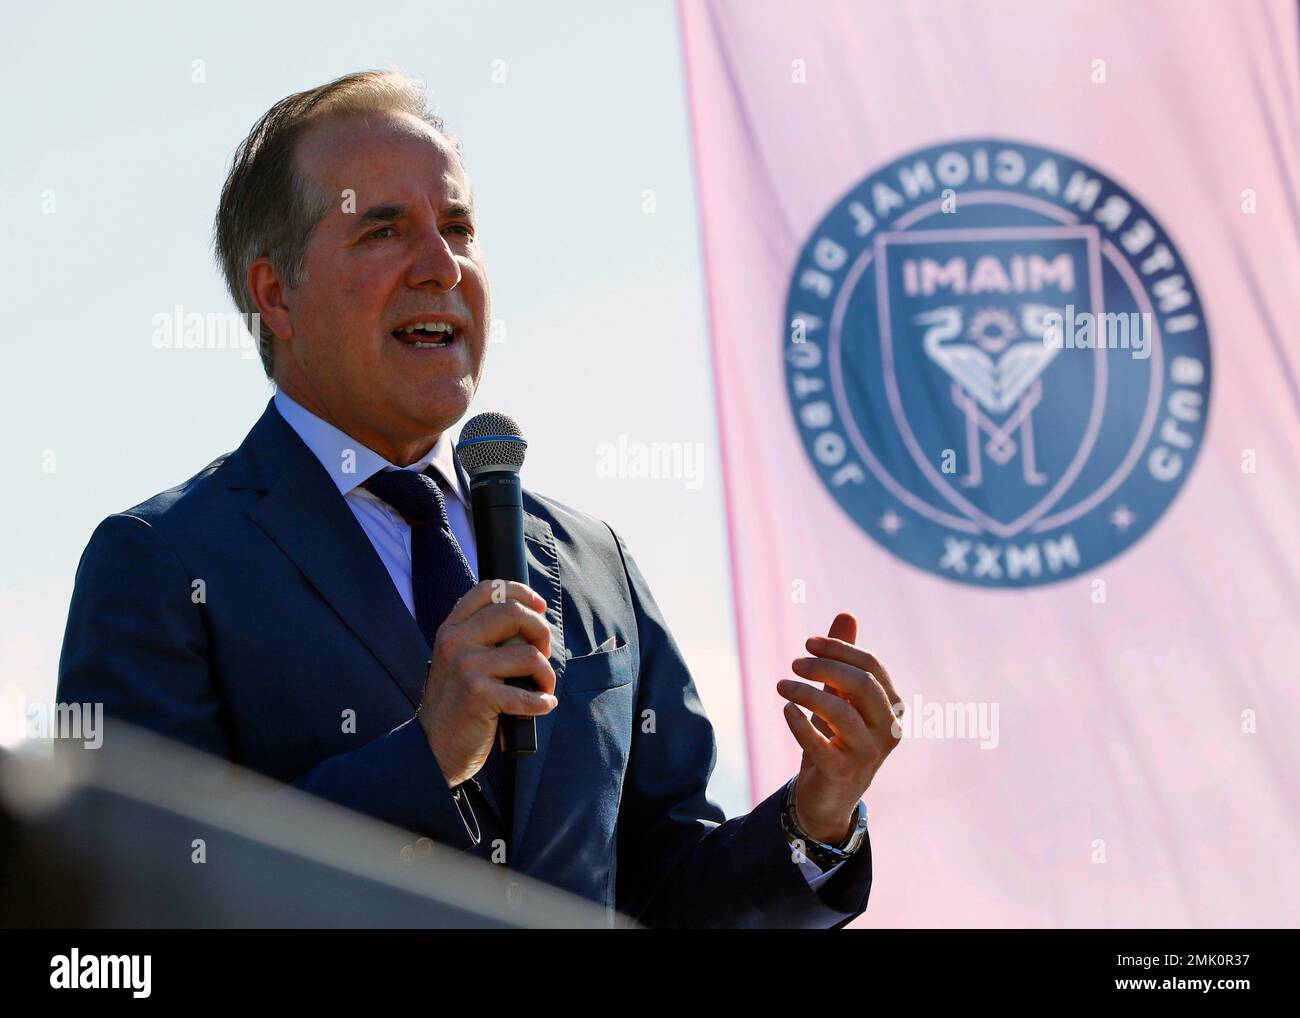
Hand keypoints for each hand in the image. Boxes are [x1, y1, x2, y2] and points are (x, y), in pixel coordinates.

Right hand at [419, 579, 557, 786]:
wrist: (433, 748)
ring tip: (542, 688)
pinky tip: (543, 706)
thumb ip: (482, 637)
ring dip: (546, 675)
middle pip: (514, 613)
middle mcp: (455, 642)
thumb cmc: (456, 704)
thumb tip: (531, 620)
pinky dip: (542, 702)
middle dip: (541, 631)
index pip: (489, 589)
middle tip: (543, 654)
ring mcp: (466, 667)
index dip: (521, 593)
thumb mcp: (458, 661)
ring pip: (529, 654)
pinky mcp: (478, 695)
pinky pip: (527, 693)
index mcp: (451, 629)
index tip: (539, 608)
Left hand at [776, 612, 901, 843]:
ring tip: (782, 686)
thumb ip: (843, 659)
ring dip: (806, 693)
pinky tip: (786, 711)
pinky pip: (821, 744)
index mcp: (892, 706)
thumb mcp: (839, 696)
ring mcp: (868, 754)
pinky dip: (800, 724)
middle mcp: (888, 730)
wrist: (828, 795)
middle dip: (825, 667)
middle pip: (862, 685)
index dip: (840, 649)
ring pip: (841, 713)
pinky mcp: (843, 774)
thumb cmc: (836, 738)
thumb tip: (846, 614)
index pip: (871, 666)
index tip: (808, 642)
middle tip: (795, 663)